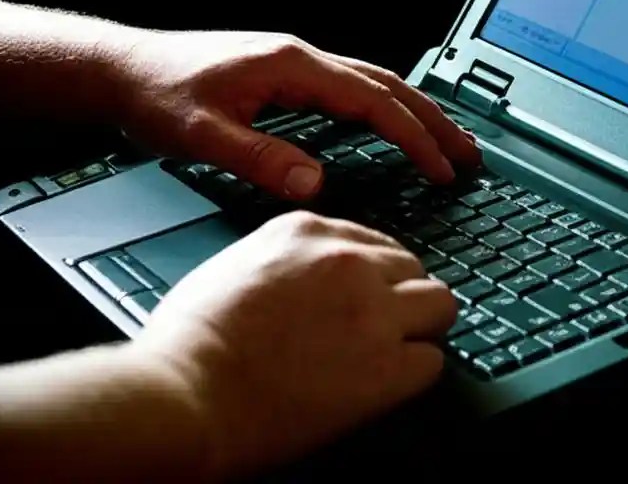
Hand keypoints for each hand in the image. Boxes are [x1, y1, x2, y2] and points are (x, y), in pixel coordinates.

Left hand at [116, 31, 479, 199]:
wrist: (118, 68)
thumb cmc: (154, 95)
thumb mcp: (200, 135)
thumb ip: (259, 158)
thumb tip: (315, 182)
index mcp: (293, 66)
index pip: (374, 101)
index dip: (414, 137)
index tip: (442, 169)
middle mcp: (302, 57)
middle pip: (389, 85)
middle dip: (435, 120)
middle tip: (471, 153)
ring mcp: (296, 62)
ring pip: (375, 82)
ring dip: (416, 111)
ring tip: (447, 140)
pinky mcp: (286, 74)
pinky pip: (353, 87)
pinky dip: (386, 107)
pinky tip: (391, 126)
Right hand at [131, 211, 456, 479]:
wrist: (186, 395)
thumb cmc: (189, 344)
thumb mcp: (234, 265)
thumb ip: (285, 262)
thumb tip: (307, 281)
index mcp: (307, 231)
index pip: (373, 242)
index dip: (372, 276)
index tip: (364, 297)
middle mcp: (349, 261)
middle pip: (414, 268)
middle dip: (401, 298)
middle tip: (379, 330)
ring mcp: (375, 311)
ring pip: (441, 305)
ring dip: (422, 329)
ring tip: (393, 354)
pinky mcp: (389, 365)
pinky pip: (433, 362)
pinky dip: (415, 375)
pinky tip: (385, 386)